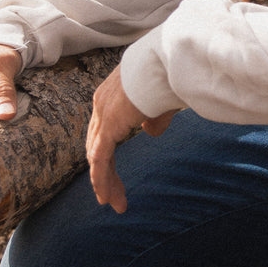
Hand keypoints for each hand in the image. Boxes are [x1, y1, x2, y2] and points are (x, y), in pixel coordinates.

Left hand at [86, 66, 174, 214]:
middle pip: (97, 144)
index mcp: (112, 94)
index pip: (104, 129)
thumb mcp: (162, 101)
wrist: (166, 63)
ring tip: (113, 203)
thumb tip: (150, 133)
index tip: (114, 171)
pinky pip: (100, 160)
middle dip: (105, 171)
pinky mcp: (108, 127)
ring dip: (105, 181)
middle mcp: (102, 103)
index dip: (108, 152)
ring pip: (97, 156)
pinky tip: (107, 197)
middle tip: (112, 194)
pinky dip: (102, 180)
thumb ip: (154, 118)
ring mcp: (103, 115)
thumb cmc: (169, 75)